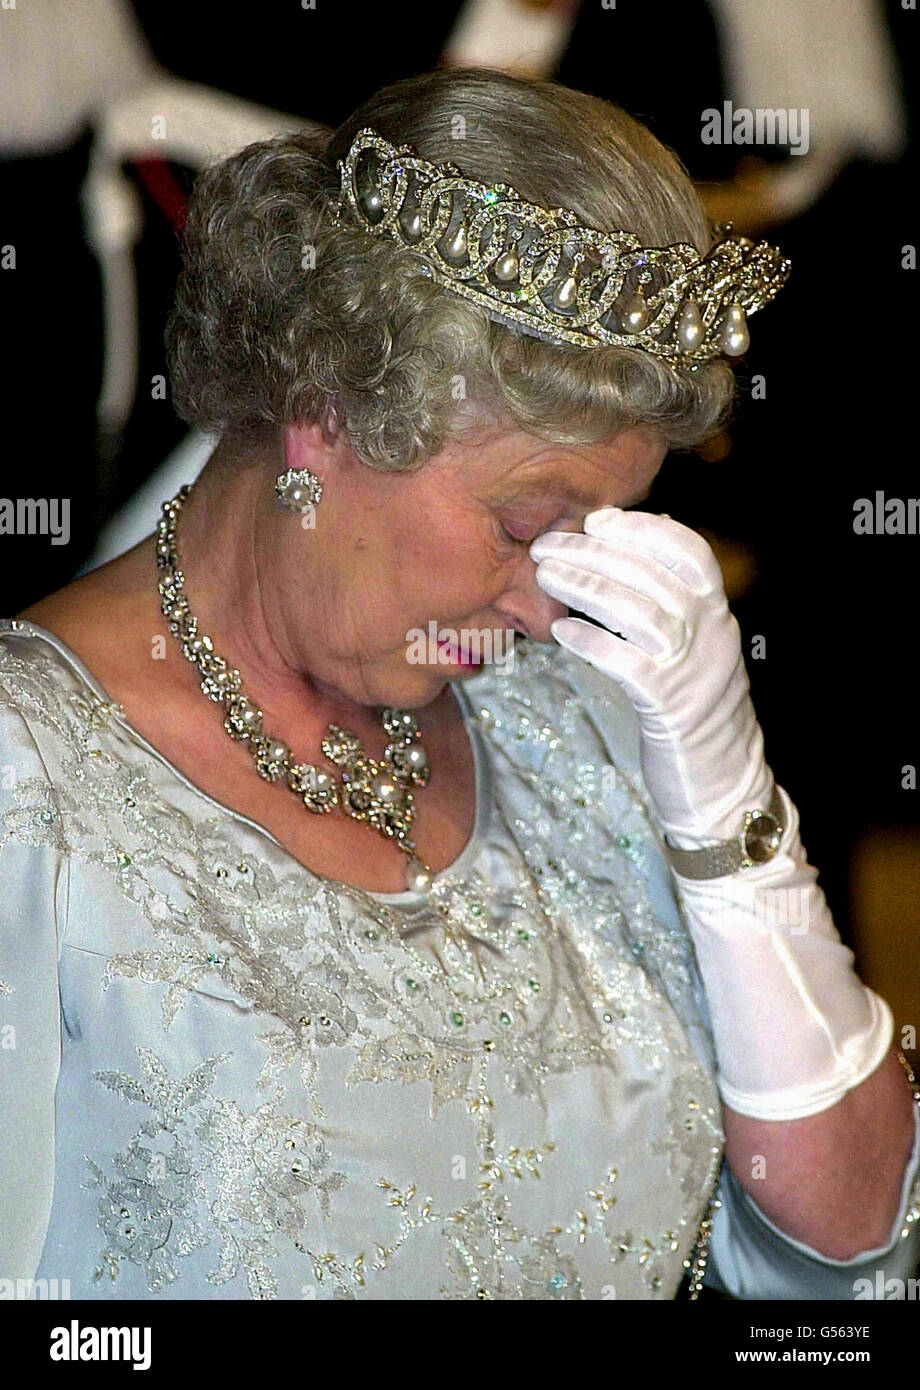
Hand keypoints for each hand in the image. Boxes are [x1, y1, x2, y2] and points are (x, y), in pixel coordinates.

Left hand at [529, 507, 773, 846]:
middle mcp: (711, 632)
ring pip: (636, 609)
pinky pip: (625, 662)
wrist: (724, 781)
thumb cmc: (695, 710)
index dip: (644, 528)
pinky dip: (590, 641)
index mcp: (717, 612)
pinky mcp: (669, 704)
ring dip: (584, 586)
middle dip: (593, 552)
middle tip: (547, 545)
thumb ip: (668, 606)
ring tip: (544, 576)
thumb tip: (625, 558)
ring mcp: (692, 667)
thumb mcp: (694, 648)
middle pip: (651, 573)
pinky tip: (560, 633)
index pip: (689, 550)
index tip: (599, 520)